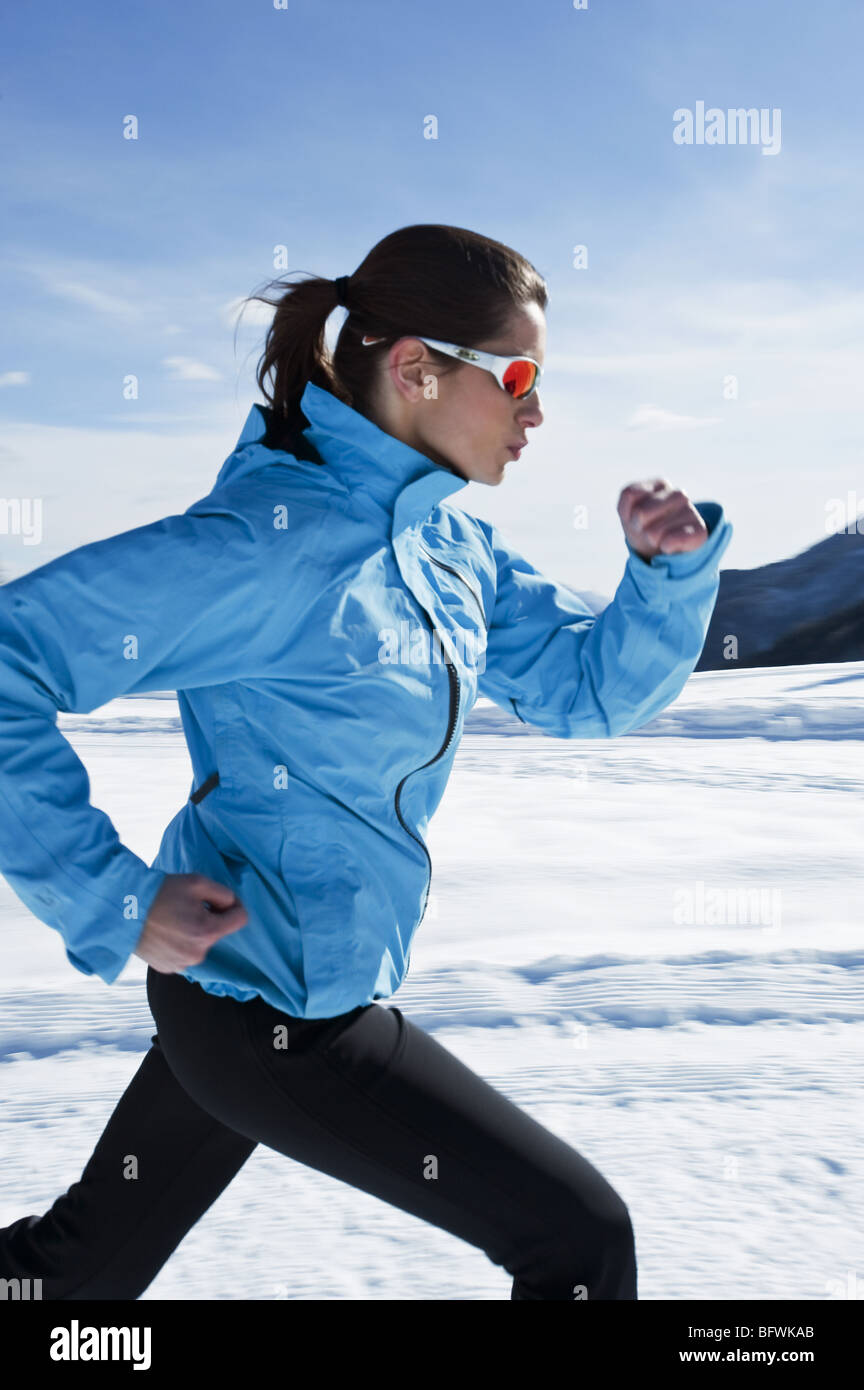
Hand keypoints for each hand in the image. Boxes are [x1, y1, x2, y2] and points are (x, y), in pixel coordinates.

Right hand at [133, 872, 248, 972]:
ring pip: (200, 944)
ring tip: (172, 919)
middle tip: (186, 906)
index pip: (241, 919)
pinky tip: (164, 932)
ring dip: (193, 932)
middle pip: (217, 932)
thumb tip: (232, 905)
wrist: (122, 909)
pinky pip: (184, 954)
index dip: (233, 905)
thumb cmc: (160, 892)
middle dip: (209, 919)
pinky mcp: (168, 968)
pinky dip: (179, 944)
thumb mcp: (197, 882)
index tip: (216, 900)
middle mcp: (197, 954)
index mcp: (207, 932)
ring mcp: (182, 964)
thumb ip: (223, 893)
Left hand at [618, 479, 707, 560]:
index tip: (633, 517)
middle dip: (637, 527)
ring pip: (653, 532)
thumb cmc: (642, 527)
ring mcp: (690, 512)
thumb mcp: (626, 513)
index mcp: (660, 484)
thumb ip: (627, 501)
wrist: (660, 550)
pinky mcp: (699, 532)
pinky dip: (665, 547)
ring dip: (651, 539)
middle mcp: (677, 494)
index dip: (626, 513)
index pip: (630, 494)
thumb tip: (652, 510)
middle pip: (640, 514)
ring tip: (658, 538)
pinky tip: (670, 545)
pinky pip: (670, 542)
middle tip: (646, 530)